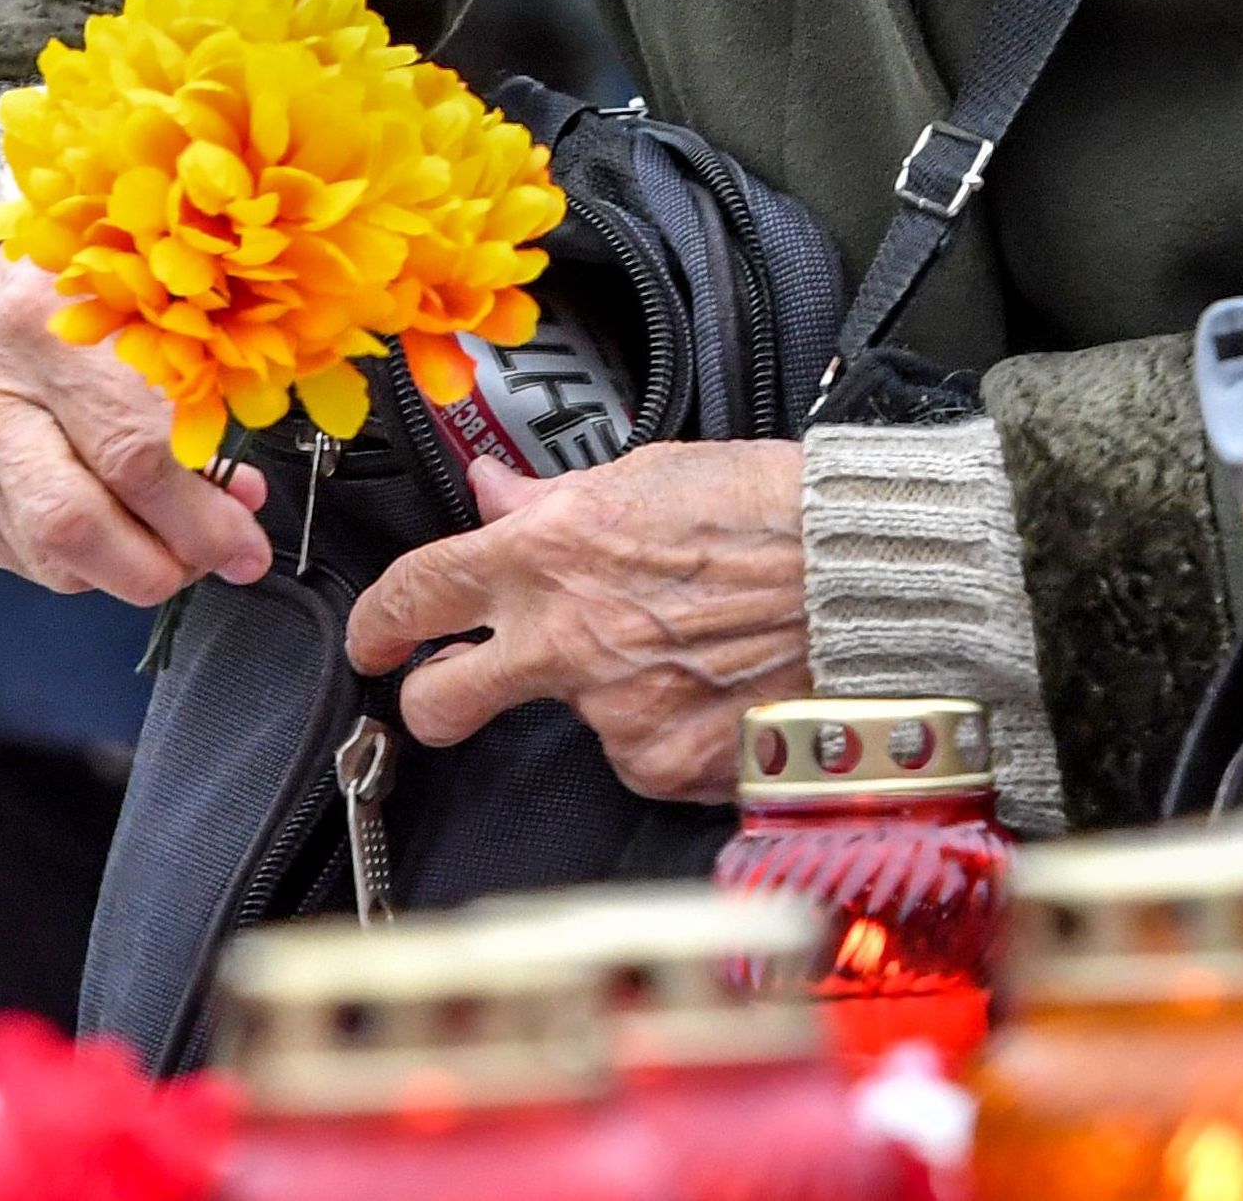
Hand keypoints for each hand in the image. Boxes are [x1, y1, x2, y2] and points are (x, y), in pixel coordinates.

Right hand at [0, 249, 273, 603]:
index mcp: (47, 323)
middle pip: (68, 524)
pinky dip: (78, 561)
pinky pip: (18, 557)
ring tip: (165, 538)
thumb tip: (239, 502)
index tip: (245, 546)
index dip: (198, 518)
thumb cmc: (95, 289)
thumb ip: (199, 403)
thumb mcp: (155, 313)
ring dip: (121, 569)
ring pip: (45, 557)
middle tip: (204, 562)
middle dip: (154, 567)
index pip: (130, 453)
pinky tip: (109, 523)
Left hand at [346, 442, 809, 799]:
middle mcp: (565, 642)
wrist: (866, 578)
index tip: (376, 634)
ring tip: (685, 653)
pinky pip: (645, 756)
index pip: (418, 593)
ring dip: (607, 697)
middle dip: (430, 702)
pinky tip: (717, 689)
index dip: (378, 620)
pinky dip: (671, 732)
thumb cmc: (774, 514)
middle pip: (439, 701)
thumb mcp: (647, 475)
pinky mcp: (667, 767)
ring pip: (571, 723)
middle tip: (449, 693)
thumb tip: (495, 493)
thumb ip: (553, 500)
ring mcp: (614, 714)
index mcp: (546, 556)